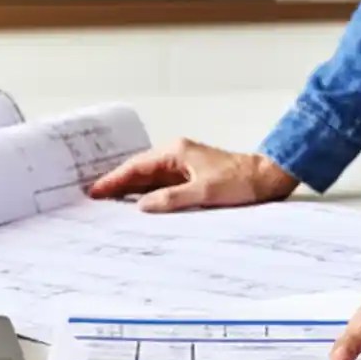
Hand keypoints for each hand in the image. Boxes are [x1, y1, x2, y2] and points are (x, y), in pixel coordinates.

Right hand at [88, 138, 297, 212]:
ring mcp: (183, 166)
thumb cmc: (241, 182)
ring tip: (108, 206)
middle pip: (139, 172)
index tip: (95, 192)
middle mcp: (176, 155)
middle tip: (93, 200)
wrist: (267, 178)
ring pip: (149, 180)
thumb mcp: (204, 192)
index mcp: (176, 151)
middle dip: (116, 185)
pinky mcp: (191, 177)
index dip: (114, 180)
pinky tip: (138, 207)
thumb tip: (142, 206)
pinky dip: (147, 195)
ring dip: (130, 191)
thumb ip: (171, 199)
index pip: (136, 167)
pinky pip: (162, 186)